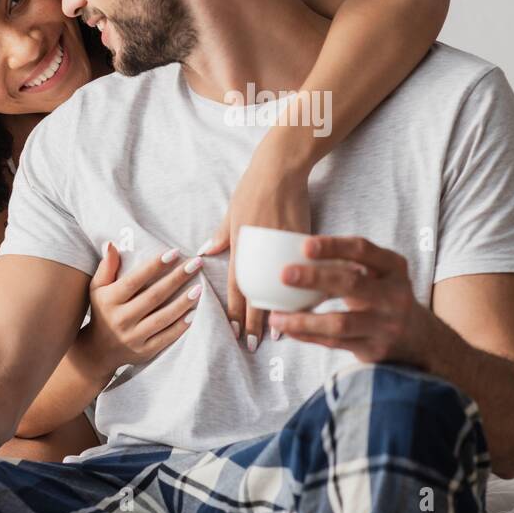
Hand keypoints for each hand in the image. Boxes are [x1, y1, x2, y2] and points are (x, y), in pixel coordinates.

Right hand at [85, 241, 202, 373]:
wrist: (98, 351)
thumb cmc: (102, 311)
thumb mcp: (97, 288)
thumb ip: (106, 267)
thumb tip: (111, 244)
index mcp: (109, 300)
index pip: (134, 280)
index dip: (155, 266)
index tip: (174, 252)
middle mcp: (121, 319)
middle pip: (153, 297)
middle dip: (176, 278)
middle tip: (196, 263)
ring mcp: (133, 337)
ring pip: (162, 318)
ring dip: (183, 302)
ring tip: (200, 287)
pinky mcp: (144, 352)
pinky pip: (166, 338)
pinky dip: (181, 326)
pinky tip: (195, 313)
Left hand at [206, 146, 312, 351]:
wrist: (282, 167)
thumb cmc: (253, 186)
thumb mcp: (232, 211)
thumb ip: (221, 235)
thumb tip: (204, 252)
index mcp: (240, 244)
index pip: (235, 286)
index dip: (233, 312)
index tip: (232, 333)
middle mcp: (259, 250)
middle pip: (256, 294)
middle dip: (253, 322)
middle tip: (252, 345)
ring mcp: (281, 247)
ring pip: (280, 288)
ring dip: (281, 314)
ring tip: (281, 334)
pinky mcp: (302, 240)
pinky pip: (304, 273)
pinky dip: (307, 291)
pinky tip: (309, 307)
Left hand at [267, 236, 433, 365]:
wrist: (420, 338)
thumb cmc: (385, 296)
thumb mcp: (380, 274)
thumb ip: (349, 265)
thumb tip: (293, 255)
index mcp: (393, 267)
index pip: (363, 250)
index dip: (334, 246)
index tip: (305, 245)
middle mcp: (393, 295)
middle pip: (352, 284)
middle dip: (316, 278)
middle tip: (285, 274)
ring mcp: (385, 325)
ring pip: (340, 322)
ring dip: (304, 320)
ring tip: (276, 317)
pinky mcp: (374, 349)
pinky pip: (335, 343)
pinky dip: (308, 335)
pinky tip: (288, 329)